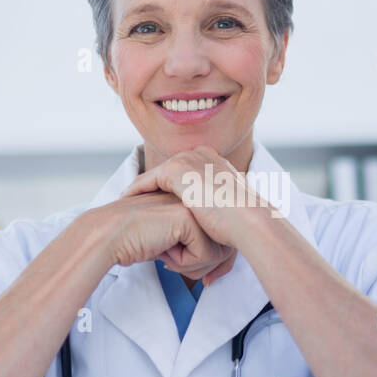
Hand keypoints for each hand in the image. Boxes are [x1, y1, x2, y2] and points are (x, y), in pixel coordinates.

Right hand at [95, 190, 236, 282]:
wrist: (109, 235)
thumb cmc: (136, 239)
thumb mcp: (173, 238)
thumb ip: (197, 242)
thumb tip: (222, 261)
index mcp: (196, 201)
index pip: (223, 237)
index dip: (218, 264)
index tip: (208, 278)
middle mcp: (198, 200)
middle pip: (225, 246)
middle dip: (204, 267)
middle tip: (175, 264)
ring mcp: (194, 206)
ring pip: (218, 252)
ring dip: (192, 266)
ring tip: (167, 256)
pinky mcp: (189, 218)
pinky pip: (204, 255)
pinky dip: (184, 263)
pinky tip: (164, 250)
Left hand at [118, 145, 272, 248]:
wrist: (249, 220)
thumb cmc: (243, 222)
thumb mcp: (229, 209)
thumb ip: (216, 207)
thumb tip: (211, 222)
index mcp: (215, 161)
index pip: (184, 172)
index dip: (169, 189)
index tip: (156, 202)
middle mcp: (201, 154)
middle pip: (168, 172)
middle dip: (153, 188)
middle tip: (136, 203)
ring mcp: (188, 159)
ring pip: (156, 176)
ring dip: (142, 190)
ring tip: (128, 204)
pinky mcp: (176, 169)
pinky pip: (147, 180)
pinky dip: (135, 191)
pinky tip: (127, 202)